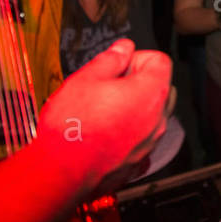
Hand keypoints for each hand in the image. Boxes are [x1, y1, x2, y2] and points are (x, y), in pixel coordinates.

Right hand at [35, 39, 174, 195]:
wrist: (60, 173)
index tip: (117, 65)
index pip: (160, 61)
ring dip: (134, 107)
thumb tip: (123, 49)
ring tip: (102, 110)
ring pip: (151, 114)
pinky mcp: (138, 161)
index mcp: (151, 92)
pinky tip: (106, 133)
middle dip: (138, 81)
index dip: (136, 58)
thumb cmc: (72, 127)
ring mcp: (150, 142)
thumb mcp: (85, 79)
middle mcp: (158, 118)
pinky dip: (129, 133)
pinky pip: (141, 139)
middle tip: (108, 86)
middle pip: (160, 87)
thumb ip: (110, 59)